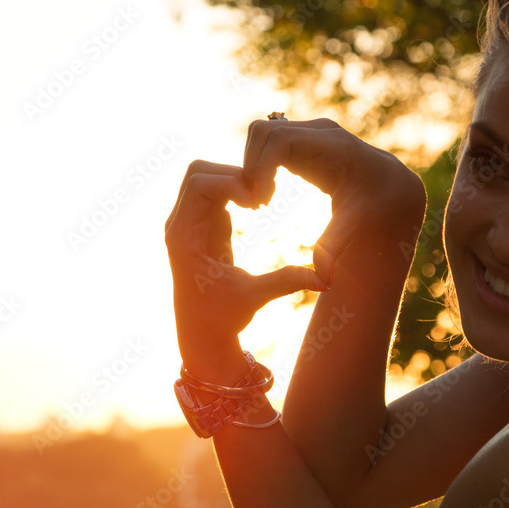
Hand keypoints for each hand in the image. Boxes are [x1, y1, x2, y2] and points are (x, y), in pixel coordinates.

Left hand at [164, 160, 327, 369]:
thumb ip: (287, 281)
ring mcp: (190, 223)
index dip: (232, 182)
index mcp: (184, 237)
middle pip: (198, 171)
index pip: (200, 184)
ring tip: (261, 201)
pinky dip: (237, 192)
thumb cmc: (222, 319)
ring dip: (235, 182)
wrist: (202, 335)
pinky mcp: (202, 226)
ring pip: (207, 178)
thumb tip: (327, 279)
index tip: (258, 202)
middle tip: (261, 195)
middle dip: (233, 174)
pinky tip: (256, 207)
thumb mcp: (255, 297)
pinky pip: (215, 192)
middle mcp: (181, 225)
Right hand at [242, 117, 426, 283]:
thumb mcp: (357, 225)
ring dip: (253, 165)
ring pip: (262, 134)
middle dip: (251, 166)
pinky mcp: (303, 139)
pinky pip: (268, 143)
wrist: (389, 188)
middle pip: (264, 131)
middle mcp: (321, 131)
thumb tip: (324, 280)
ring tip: (263, 201)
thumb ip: (336, 246)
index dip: (261, 166)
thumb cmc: (376, 206)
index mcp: (335, 146)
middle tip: (257, 204)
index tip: (260, 201)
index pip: (281, 139)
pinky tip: (270, 194)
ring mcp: (310, 132)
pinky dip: (260, 165)